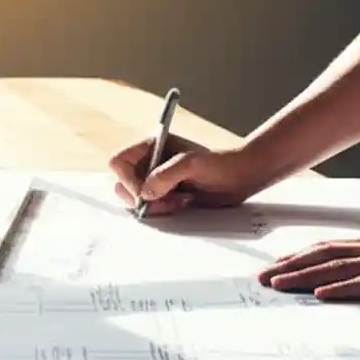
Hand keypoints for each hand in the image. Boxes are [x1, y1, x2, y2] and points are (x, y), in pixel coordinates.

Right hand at [108, 134, 251, 215]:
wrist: (239, 177)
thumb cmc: (219, 163)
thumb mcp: (192, 164)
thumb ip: (166, 175)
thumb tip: (145, 193)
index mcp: (151, 147)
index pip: (119, 162)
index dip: (127, 179)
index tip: (146, 191)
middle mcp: (148, 164)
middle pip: (122, 185)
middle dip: (142, 197)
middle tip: (167, 198)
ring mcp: (155, 182)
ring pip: (134, 201)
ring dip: (155, 206)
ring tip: (179, 200)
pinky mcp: (164, 198)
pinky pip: (149, 210)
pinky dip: (162, 212)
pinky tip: (183, 204)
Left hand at [257, 230, 359, 299]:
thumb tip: (356, 266)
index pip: (328, 246)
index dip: (298, 254)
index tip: (272, 264)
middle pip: (324, 254)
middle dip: (289, 265)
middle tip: (260, 278)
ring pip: (338, 268)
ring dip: (304, 277)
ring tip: (279, 284)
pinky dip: (342, 288)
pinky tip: (321, 294)